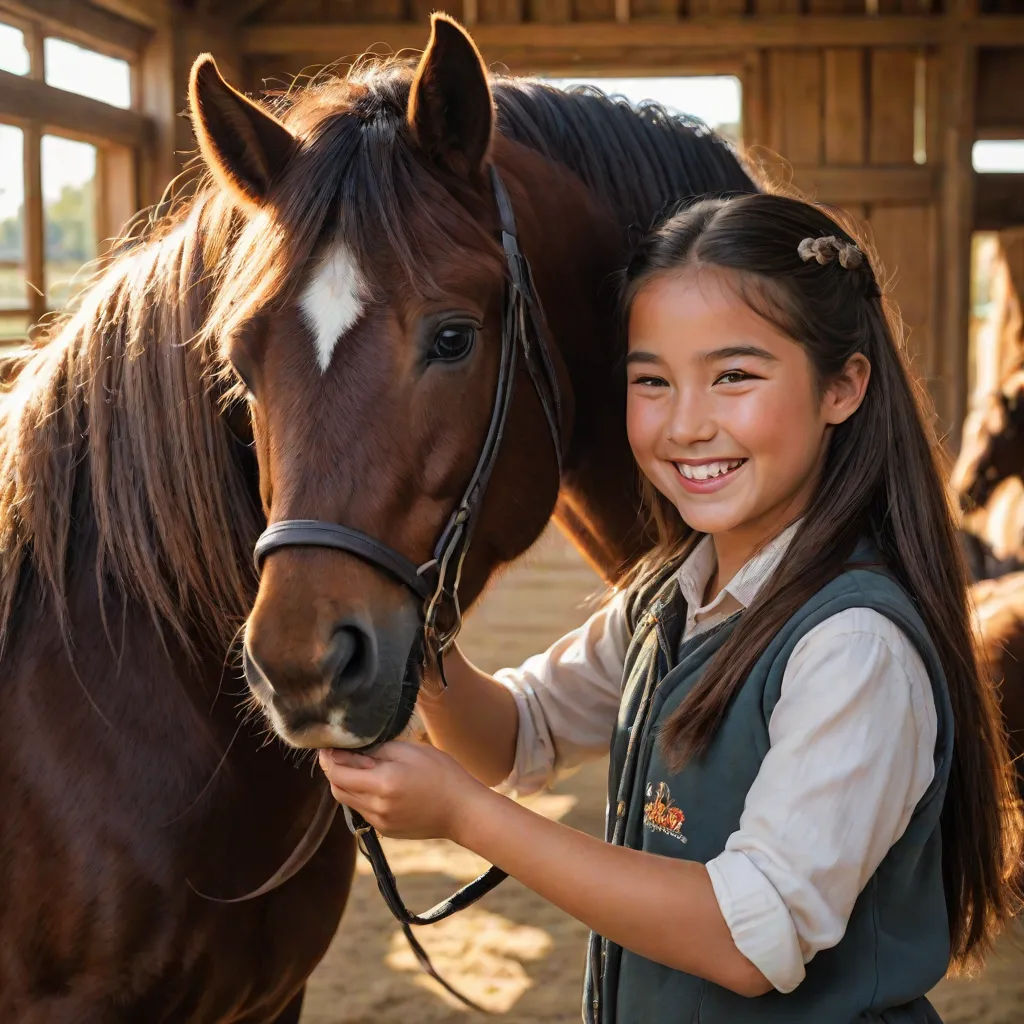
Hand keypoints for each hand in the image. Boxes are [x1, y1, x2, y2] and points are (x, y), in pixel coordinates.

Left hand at [318, 740, 484, 840]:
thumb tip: (348, 751)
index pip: (337, 773)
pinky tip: (378, 784)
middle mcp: (376, 807)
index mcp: (382, 784)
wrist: (463, 811)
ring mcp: (380, 823)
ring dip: (348, 783)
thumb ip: (375, 751)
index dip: (328, 758)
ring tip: (362, 766)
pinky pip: (363, 811)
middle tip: (341, 753)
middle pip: (338, 789)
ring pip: (349, 801)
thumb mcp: (409, 751)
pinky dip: (362, 796)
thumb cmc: (442, 774)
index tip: (327, 746)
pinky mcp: (386, 831)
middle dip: (334, 771)